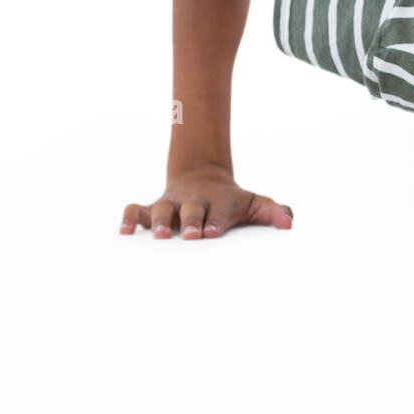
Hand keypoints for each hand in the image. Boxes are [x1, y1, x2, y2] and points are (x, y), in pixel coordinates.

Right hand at [120, 163, 293, 239]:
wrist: (204, 176)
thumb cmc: (232, 200)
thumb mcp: (255, 204)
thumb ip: (273, 212)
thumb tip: (289, 223)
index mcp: (219, 202)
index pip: (218, 212)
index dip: (215, 221)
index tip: (212, 232)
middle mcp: (194, 201)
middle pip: (190, 210)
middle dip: (189, 222)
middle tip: (189, 236)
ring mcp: (172, 203)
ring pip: (160, 209)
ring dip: (157, 221)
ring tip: (157, 236)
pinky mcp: (153, 206)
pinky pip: (135, 209)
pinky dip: (128, 218)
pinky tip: (124, 233)